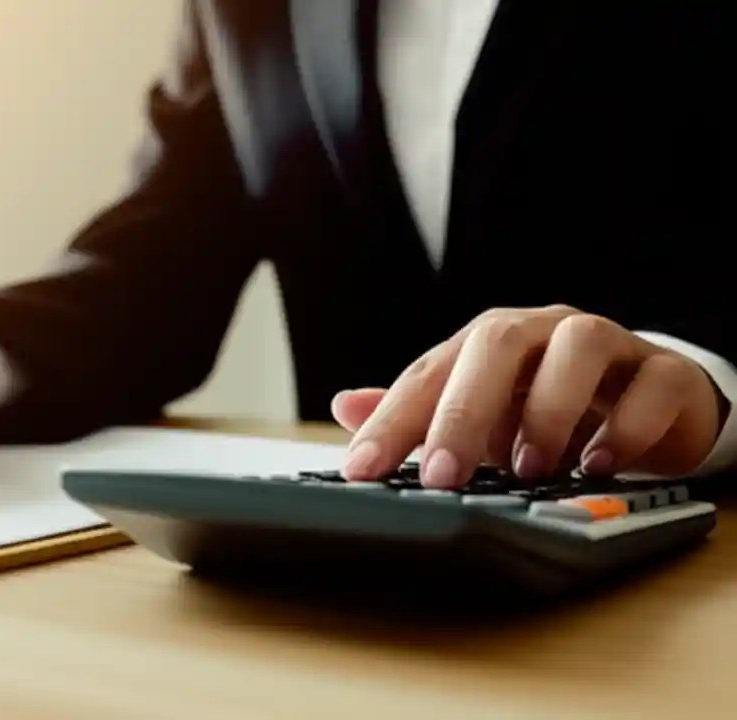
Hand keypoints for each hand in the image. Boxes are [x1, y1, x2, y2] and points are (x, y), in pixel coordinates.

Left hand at [330, 305, 723, 487]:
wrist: (644, 405)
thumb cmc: (545, 409)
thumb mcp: (477, 419)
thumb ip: (414, 415)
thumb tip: (344, 408)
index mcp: (487, 344)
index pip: (430, 371)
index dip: (392, 418)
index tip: (362, 467)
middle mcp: (543, 332)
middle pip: (497, 344)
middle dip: (463, 410)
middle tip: (442, 476)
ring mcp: (608, 345)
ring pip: (579, 346)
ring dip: (547, 409)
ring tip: (529, 468)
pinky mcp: (664, 373)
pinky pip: (651, 384)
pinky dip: (625, 426)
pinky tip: (598, 465)